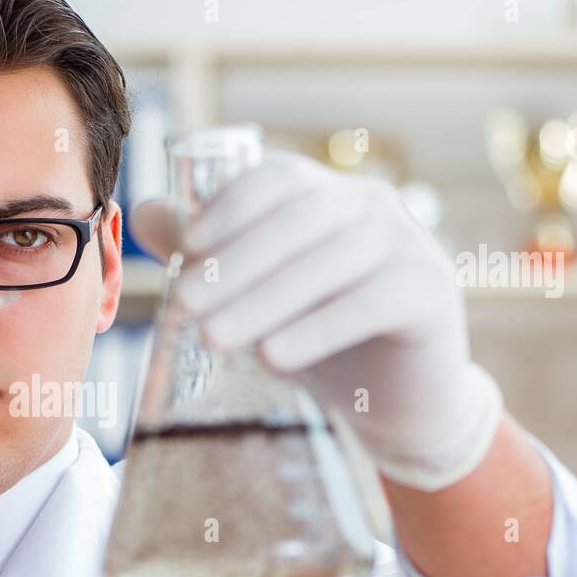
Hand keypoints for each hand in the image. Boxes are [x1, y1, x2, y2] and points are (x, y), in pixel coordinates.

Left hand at [129, 152, 502, 490]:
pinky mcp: (430, 292)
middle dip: (234, 264)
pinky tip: (273, 359)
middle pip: (297, 220)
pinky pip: (370, 304)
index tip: (186, 247)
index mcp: (328, 195)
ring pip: (327, 264)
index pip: (277, 179)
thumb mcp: (263, 294)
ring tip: (214, 338)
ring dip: (263, 301)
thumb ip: (209, 254)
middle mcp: (371, 207)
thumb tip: (146, 216)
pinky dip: (316, 330)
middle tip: (185, 304)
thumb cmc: (322, 337)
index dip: (229, 206)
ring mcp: (408, 244)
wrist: (401, 398)